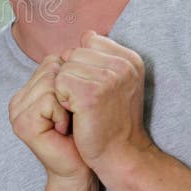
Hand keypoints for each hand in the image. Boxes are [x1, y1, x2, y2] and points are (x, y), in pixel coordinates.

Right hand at [8, 55, 87, 180]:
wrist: (82, 170)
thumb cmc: (86, 134)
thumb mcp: (80, 95)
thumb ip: (75, 69)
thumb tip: (89, 34)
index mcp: (29, 90)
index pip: (52, 62)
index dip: (72, 79)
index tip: (77, 104)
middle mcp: (18, 98)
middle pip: (51, 68)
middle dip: (71, 90)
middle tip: (74, 116)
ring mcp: (16, 111)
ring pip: (51, 81)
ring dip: (69, 102)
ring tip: (69, 123)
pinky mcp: (22, 123)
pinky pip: (49, 99)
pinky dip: (63, 113)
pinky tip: (63, 130)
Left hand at [56, 30, 153, 173]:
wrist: (122, 154)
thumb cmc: (114, 120)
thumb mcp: (119, 83)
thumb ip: (104, 56)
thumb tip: (85, 35)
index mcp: (131, 59)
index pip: (90, 41)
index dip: (83, 65)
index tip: (96, 89)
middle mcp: (123, 65)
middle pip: (74, 53)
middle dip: (72, 76)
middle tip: (87, 102)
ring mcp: (108, 78)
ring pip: (65, 66)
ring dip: (66, 88)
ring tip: (83, 108)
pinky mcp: (91, 93)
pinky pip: (59, 81)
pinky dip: (62, 98)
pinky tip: (76, 113)